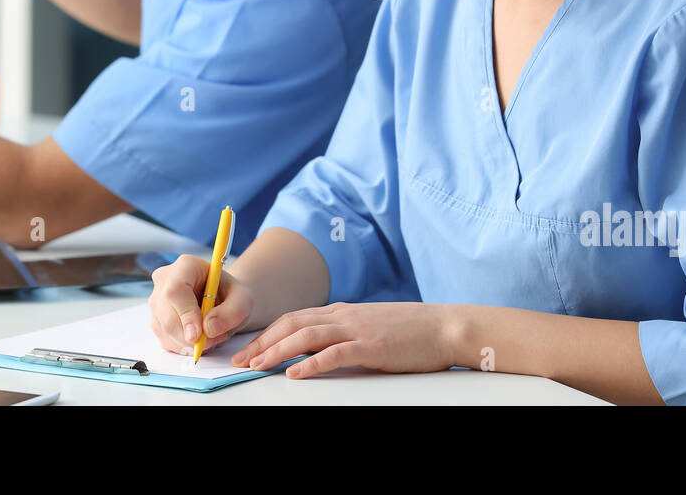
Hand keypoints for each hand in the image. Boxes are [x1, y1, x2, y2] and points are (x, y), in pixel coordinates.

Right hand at [148, 254, 256, 354]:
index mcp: (186, 266)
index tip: (198, 334)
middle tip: (213, 340)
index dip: (185, 314)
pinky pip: (166, 340)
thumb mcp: (243, 300)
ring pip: (166, 331)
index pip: (176, 290)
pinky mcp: (156, 321)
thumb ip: (231, 312)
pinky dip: (184, 347)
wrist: (223, 301)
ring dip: (190, 343)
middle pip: (167, 315)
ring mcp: (157, 301)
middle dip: (190, 336)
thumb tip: (208, 328)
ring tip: (212, 336)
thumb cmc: (231, 295)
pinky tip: (200, 338)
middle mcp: (165, 280)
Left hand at [230, 302, 455, 378]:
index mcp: (343, 312)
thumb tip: (316, 350)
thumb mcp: (370, 327)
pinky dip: (311, 364)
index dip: (268, 333)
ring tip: (257, 366)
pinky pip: (334, 353)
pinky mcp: (371, 346)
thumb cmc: (412, 332)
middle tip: (241, 359)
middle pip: (292, 323)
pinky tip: (295, 374)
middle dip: (263, 342)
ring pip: (306, 336)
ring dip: (277, 351)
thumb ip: (344, 334)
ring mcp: (357, 329)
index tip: (249, 349)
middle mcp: (345, 315)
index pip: (295, 318)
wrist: (445, 327)